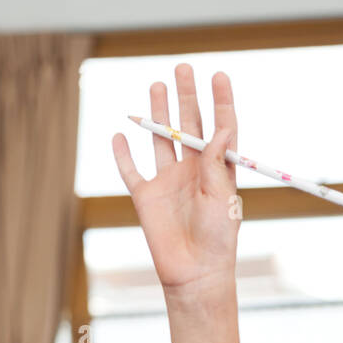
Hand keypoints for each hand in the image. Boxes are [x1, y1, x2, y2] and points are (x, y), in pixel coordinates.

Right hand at [111, 64, 240, 293]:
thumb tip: (221, 128)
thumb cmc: (218, 240)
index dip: (220, 102)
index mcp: (217, 172)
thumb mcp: (223, 198)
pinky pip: (131, 170)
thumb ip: (217, 163)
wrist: (195, 273)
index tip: (219, 75)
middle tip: (183, 68)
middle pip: (188, 126)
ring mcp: (168, 182)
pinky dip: (123, 153)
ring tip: (158, 85)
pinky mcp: (146, 197)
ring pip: (161, 139)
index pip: (220, 129)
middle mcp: (193, 172)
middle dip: (186, 97)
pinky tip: (120, 133)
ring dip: (158, 114)